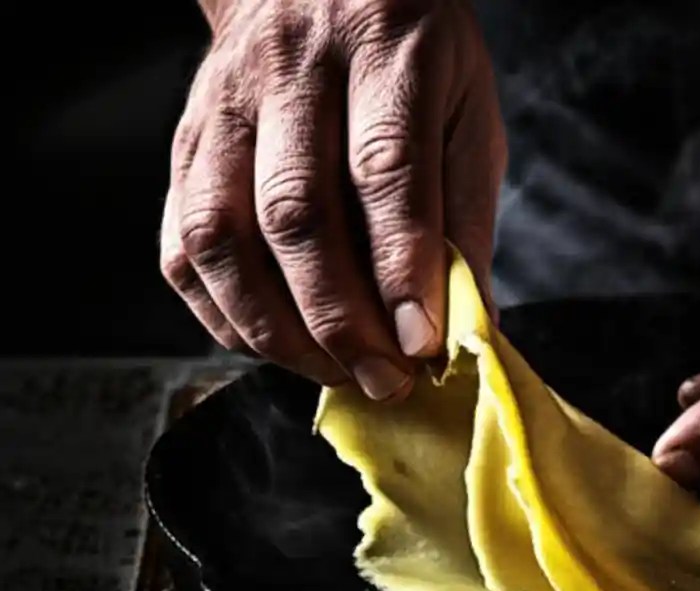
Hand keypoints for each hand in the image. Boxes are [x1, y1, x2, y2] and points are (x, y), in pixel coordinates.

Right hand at [160, 0, 505, 400]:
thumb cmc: (413, 59)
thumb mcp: (467, 114)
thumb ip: (466, 216)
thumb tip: (466, 326)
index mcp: (384, 51)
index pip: (384, 170)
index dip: (400, 269)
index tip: (423, 345)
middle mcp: (290, 72)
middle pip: (295, 213)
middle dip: (340, 319)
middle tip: (384, 379)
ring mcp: (223, 108)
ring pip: (223, 236)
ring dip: (276, 330)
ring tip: (334, 372)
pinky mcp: (183, 146)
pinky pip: (182, 247)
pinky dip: (224, 315)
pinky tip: (272, 343)